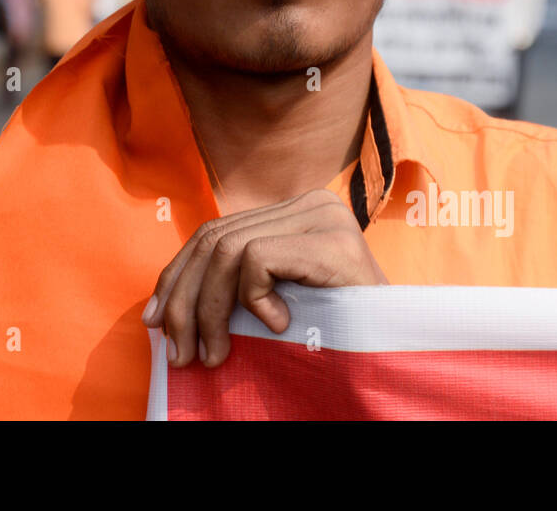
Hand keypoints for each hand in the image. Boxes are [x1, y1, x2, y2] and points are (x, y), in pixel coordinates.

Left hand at [141, 189, 385, 369]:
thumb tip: (157, 309)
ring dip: (208, 311)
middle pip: (214, 239)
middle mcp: (309, 202)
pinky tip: (277, 326)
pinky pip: (257, 259)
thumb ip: (235, 284)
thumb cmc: (338, 333)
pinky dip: (253, 298)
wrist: (400, 349)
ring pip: (228, 250)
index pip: (214, 232)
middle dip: (184, 299)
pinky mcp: (333, 241)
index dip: (176, 277)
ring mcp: (324, 217)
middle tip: (179, 353)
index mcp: (293, 211)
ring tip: (213, 355)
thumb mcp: (278, 300)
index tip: (156, 322)